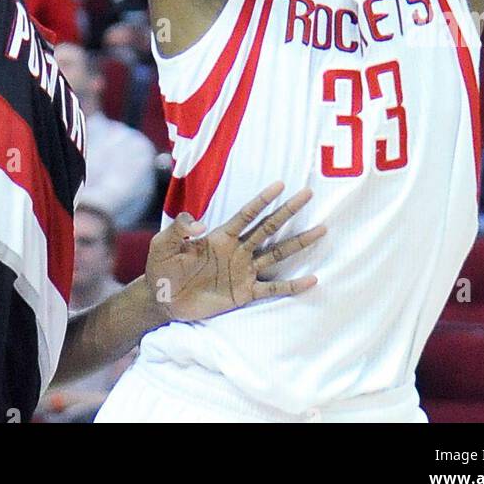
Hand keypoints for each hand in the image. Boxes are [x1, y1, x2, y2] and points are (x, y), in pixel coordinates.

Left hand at [145, 181, 324, 322]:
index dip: (262, 199)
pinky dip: (292, 285)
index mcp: (221, 236)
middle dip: (287, 211)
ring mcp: (243, 271)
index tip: (280, 184)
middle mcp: (237, 250)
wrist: (163, 300)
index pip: (246, 213)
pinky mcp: (244, 293)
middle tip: (308, 194)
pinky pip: (273, 288)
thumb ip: (179, 228)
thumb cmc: (163, 268)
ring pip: (276, 253)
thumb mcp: (164, 244)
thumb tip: (200, 223)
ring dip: (298, 242)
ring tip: (320, 230)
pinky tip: (312, 280)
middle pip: (268, 227)